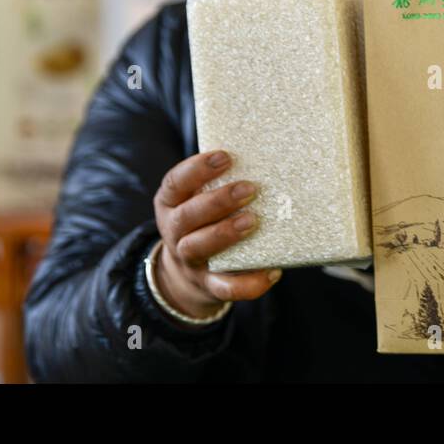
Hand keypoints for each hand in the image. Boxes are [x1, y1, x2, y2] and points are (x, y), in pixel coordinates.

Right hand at [151, 149, 281, 320]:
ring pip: (198, 247)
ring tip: (252, 221)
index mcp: (170, 204)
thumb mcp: (196, 199)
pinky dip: (248, 282)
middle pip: (187, 216)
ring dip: (224, 233)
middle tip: (249, 189)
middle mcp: (175, 232)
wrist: (186, 275)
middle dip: (217, 201)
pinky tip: (273, 269)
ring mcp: (189, 260)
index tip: (225, 156)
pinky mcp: (208, 285)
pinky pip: (225, 287)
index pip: (175, 183)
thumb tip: (264, 157)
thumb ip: (217, 182)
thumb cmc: (202, 221)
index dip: (197, 169)